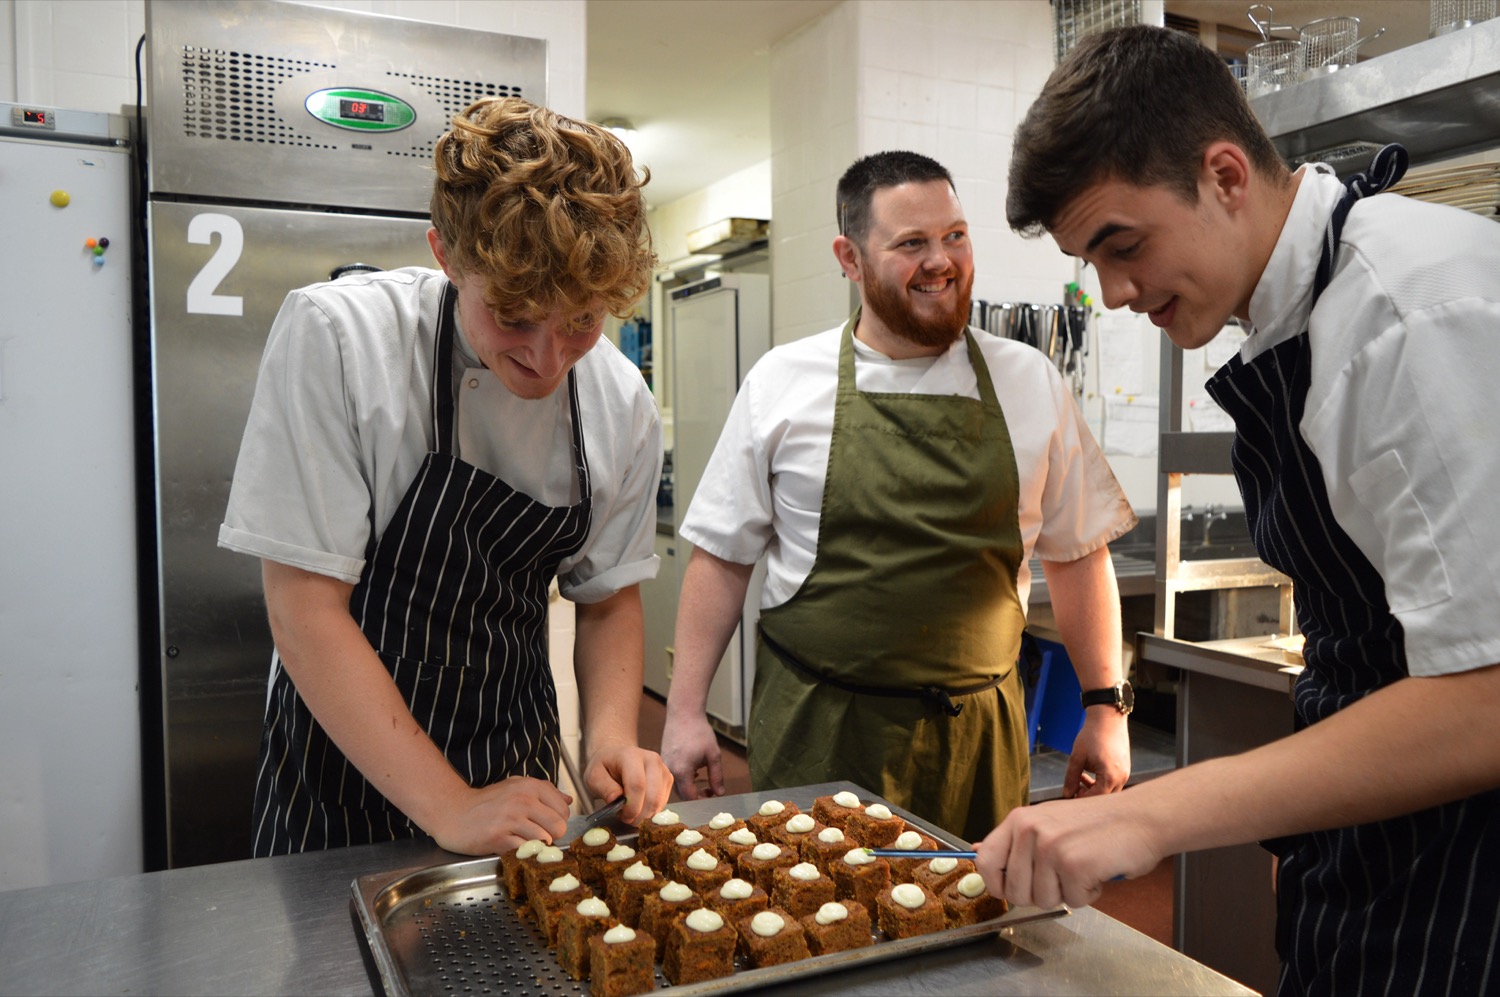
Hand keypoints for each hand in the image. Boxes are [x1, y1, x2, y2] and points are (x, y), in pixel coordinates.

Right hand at [427, 776, 571, 855]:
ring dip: (536, 846)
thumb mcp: (516, 786)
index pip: (564, 809)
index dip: (559, 820)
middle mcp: (523, 800)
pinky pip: (524, 850)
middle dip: (552, 836)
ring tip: (523, 841)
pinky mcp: (499, 838)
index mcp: (530, 786)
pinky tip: (513, 846)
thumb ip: (545, 791)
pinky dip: (522, 853)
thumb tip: (569, 799)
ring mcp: (511, 819)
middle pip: (558, 827)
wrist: (454, 812)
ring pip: (543, 840)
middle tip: (539, 836)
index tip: (548, 824)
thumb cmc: (487, 801)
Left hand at [582, 742, 673, 826]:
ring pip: (659, 801)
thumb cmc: (605, 767)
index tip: (623, 816)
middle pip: (653, 796)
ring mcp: (662, 768)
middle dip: (640, 814)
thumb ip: (604, 788)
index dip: (632, 806)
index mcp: (631, 756)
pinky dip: (651, 810)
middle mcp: (651, 759)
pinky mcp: (668, 778)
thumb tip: (615, 799)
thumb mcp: (594, 777)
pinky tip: (639, 806)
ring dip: (645, 814)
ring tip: (630, 811)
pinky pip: (663, 802)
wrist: (616, 756)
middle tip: (626, 818)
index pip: (637, 785)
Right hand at [660, 711, 724, 799]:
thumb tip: (720, 793)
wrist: (683, 713)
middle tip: (710, 790)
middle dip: (695, 795)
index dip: (702, 800)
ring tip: (702, 779)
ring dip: (689, 787)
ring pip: (675, 785)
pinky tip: (694, 771)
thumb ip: (716, 776)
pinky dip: (682, 778)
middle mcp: (670, 771)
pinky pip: (671, 776)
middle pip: (681, 794)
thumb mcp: (713, 755)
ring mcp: (664, 765)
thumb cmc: (699, 732)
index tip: (712, 795)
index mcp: (682, 771)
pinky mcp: (663, 759)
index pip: (690, 797)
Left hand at [974, 794, 1160, 909]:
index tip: (1013, 889)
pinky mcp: (1073, 865)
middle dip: (1041, 894)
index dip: (998, 884)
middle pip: (1015, 892)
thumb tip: (977, 852)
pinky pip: (1072, 901)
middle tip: (1064, 875)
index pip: (985, 862)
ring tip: (1083, 866)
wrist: (1140, 817)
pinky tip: (1097, 870)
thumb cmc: (1098, 824)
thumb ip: (1015, 841)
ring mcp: (1051, 847)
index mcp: (1019, 820)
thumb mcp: (1048, 822)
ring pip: (1043, 900)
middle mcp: (1030, 831)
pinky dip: (1089, 894)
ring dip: (1067, 893)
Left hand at [1063, 709, 1130, 797]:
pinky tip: (1088, 773)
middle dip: (1088, 795)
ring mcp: (1125, 773)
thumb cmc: (1092, 736)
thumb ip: (1071, 778)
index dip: (1080, 799)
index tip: (1069, 795)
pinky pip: (1113, 782)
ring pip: (1109, 791)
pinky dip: (1101, 782)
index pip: (1095, 798)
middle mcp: (1121, 778)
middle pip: (1104, 798)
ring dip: (1094, 789)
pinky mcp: (1125, 768)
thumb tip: (1067, 794)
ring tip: (1080, 777)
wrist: (1108, 718)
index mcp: (1110, 777)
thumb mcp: (1077, 757)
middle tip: (1074, 788)